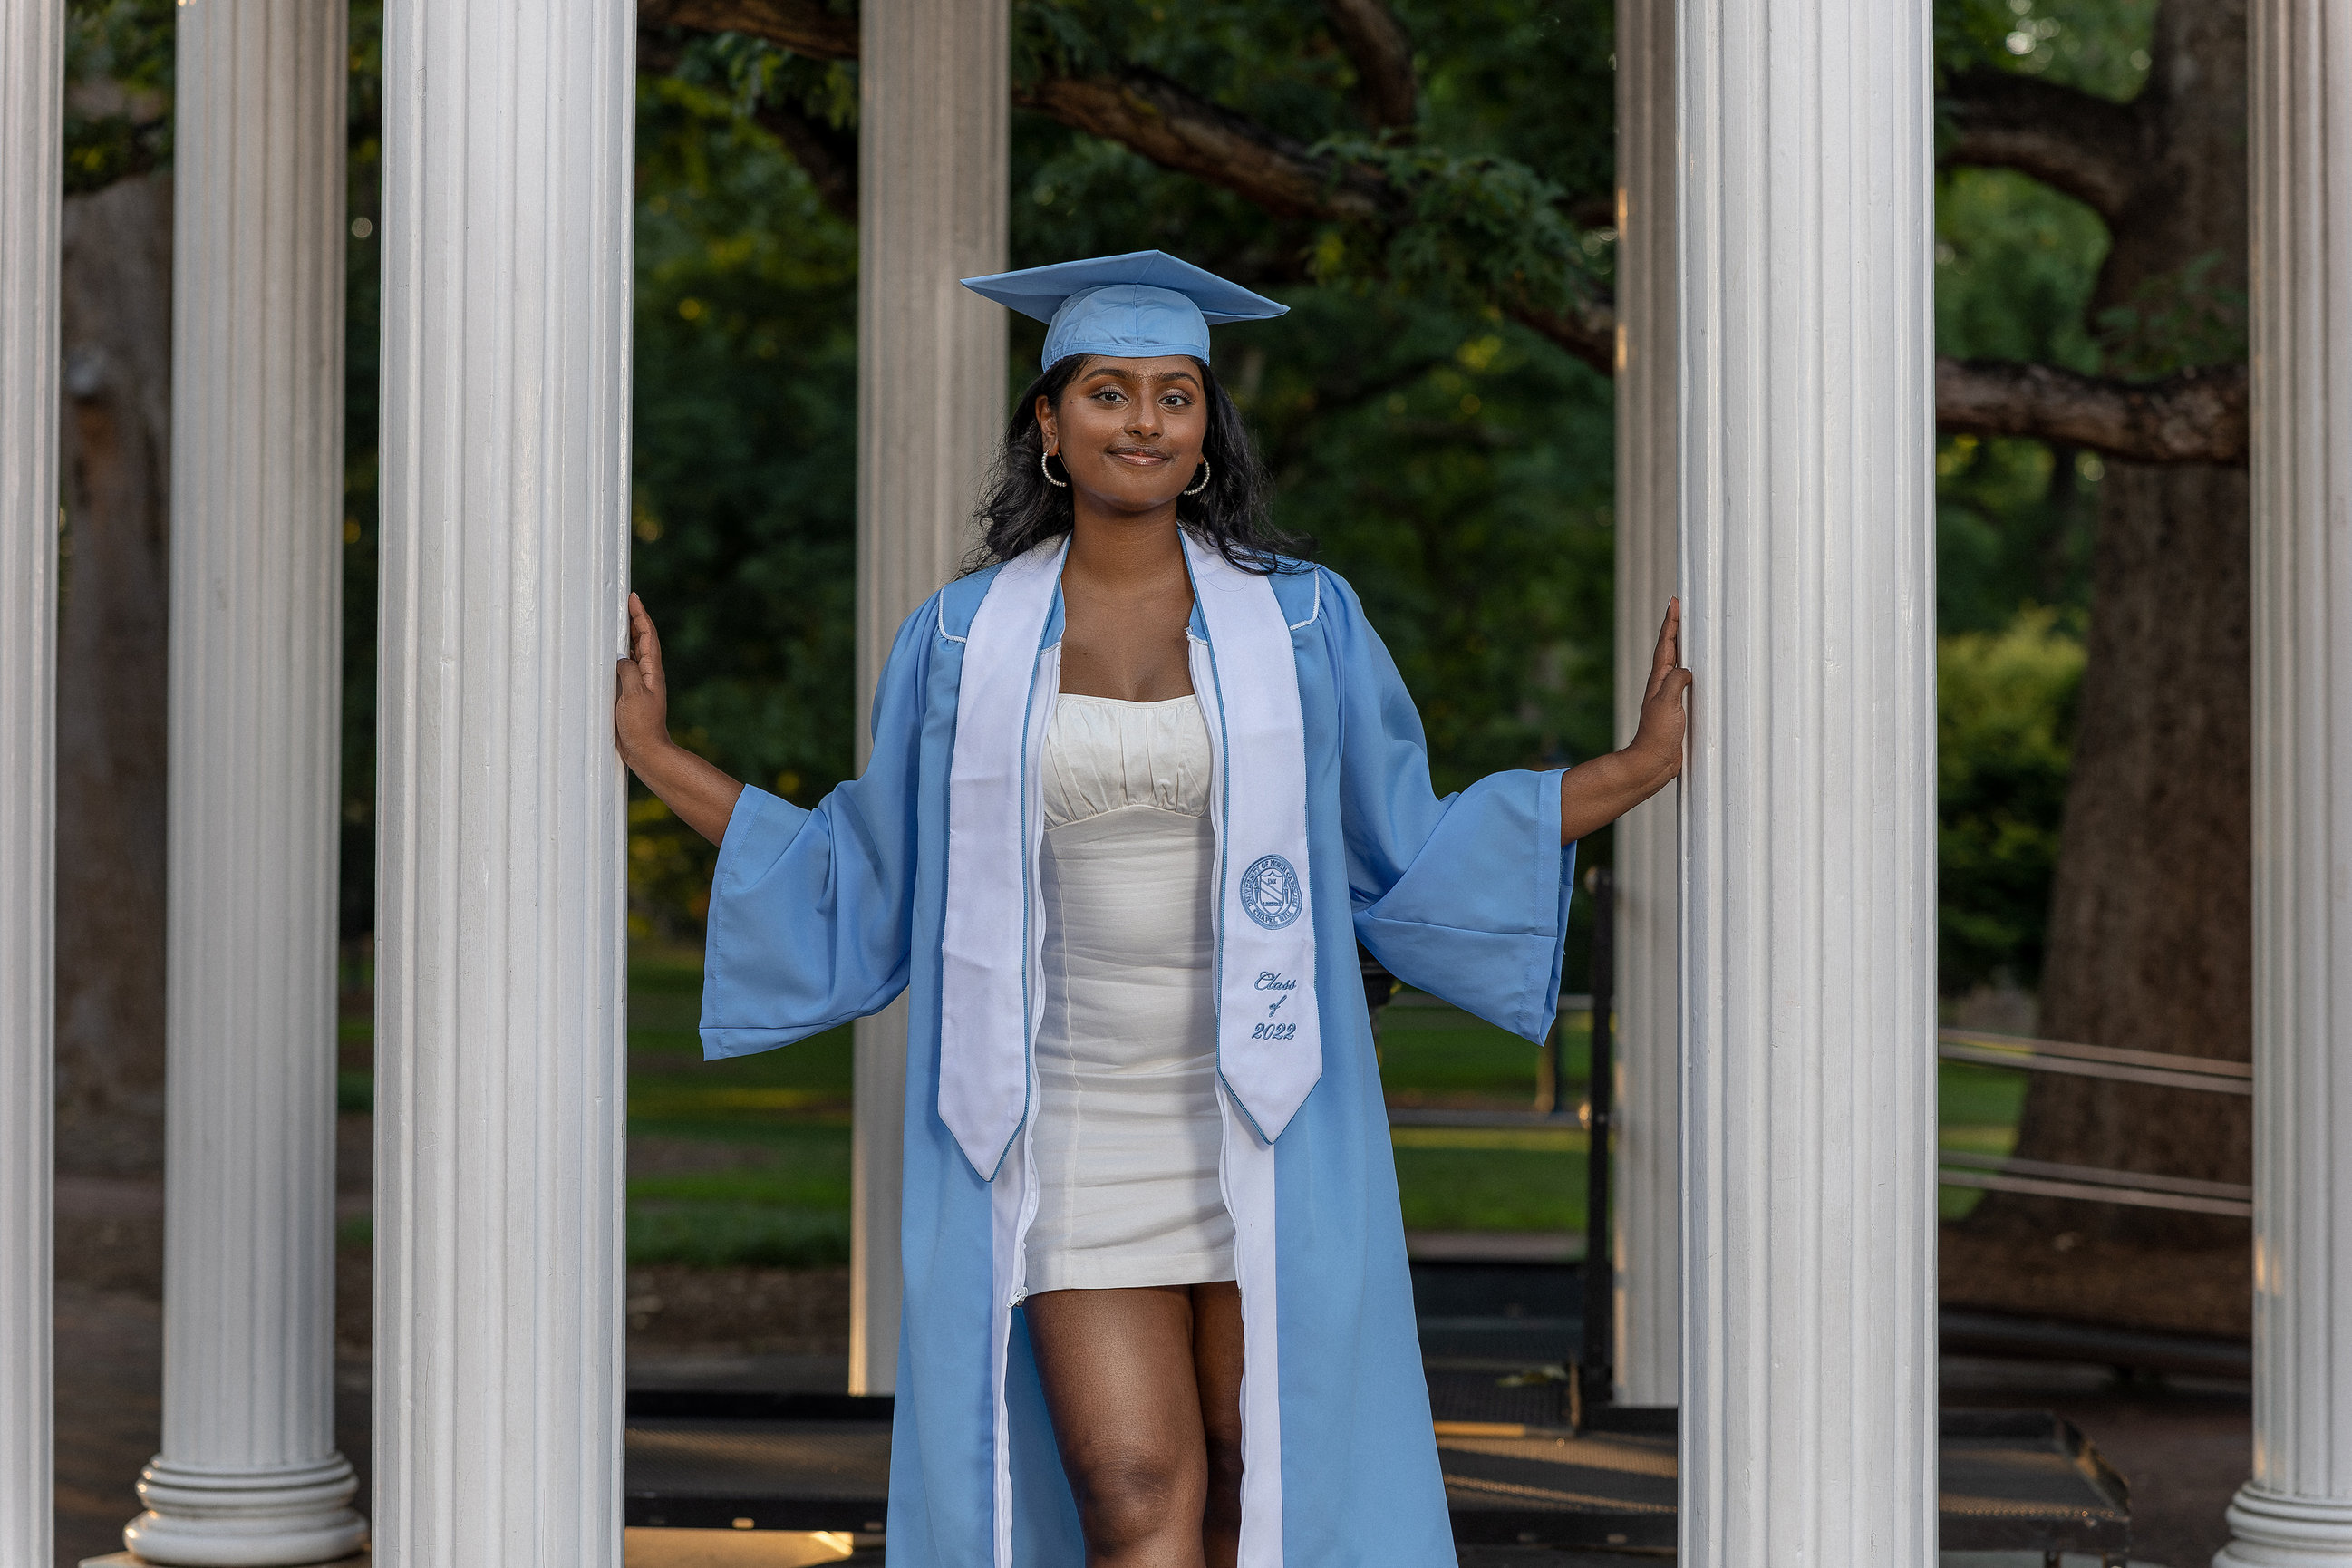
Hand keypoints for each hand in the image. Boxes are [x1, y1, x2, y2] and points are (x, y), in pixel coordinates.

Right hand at [614, 592, 744, 845]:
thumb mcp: (634, 694)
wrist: (646, 754)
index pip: (647, 635)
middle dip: (631, 620)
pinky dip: (615, 656)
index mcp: (652, 671)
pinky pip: (622, 669)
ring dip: (623, 636)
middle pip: (640, 640)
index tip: (632, 596)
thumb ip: (628, 670)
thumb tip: (620, 657)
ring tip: (611, 621)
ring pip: (630, 653)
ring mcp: (638, 685)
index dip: (640, 615)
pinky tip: (604, 656)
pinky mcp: (628, 696)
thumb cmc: (642, 726)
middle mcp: (647, 675)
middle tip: (620, 602)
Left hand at [1627, 598, 1689, 784]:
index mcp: (1659, 679)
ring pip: (1680, 663)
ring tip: (1693, 631)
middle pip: (1672, 649)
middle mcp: (1663, 684)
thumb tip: (1688, 669)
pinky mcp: (1679, 709)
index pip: (1666, 643)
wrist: (1652, 762)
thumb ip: (1677, 681)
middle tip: (1683, 607)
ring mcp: (1671, 696)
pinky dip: (1694, 669)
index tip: (1674, 601)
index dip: (1671, 622)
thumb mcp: (1667, 703)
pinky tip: (1700, 672)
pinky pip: (1687, 681)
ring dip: (1685, 646)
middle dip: (1677, 627)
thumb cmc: (1656, 735)